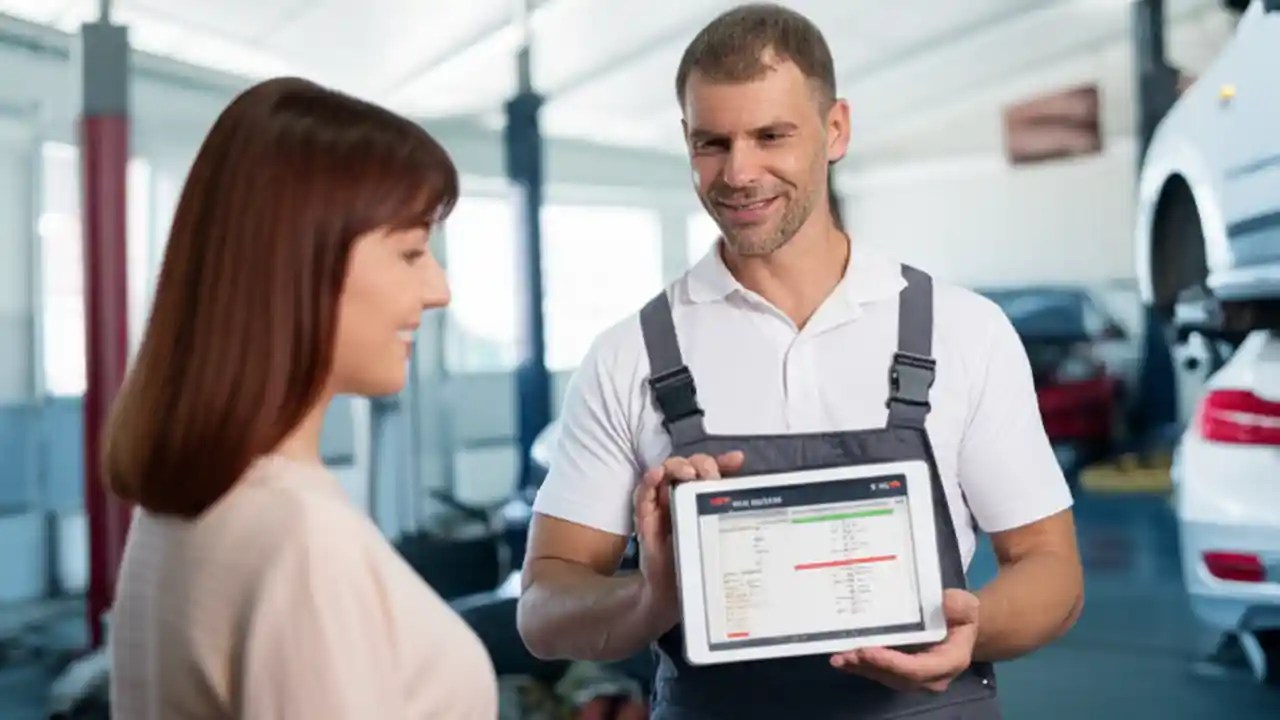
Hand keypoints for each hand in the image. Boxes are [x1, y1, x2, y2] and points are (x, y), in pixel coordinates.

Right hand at [633, 451, 744, 632]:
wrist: (671, 593)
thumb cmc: (696, 564)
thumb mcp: (716, 539)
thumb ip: (727, 515)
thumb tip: (748, 496)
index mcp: (704, 499)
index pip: (714, 473)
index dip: (723, 462)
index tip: (737, 460)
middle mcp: (683, 496)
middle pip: (691, 467)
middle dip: (702, 464)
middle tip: (709, 476)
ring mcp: (662, 504)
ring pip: (667, 472)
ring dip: (677, 467)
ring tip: (687, 473)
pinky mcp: (645, 515)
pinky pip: (644, 492)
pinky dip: (650, 481)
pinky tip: (658, 476)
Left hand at [829, 589, 979, 692]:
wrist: (958, 627)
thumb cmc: (959, 614)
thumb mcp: (965, 604)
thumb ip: (957, 604)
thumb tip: (943, 601)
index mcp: (950, 661)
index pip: (918, 669)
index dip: (892, 662)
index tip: (867, 651)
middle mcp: (931, 676)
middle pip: (896, 676)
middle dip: (870, 665)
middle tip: (845, 654)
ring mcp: (915, 678)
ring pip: (885, 677)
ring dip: (860, 668)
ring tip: (839, 657)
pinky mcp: (901, 673)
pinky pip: (879, 673)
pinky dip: (860, 667)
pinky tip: (842, 659)